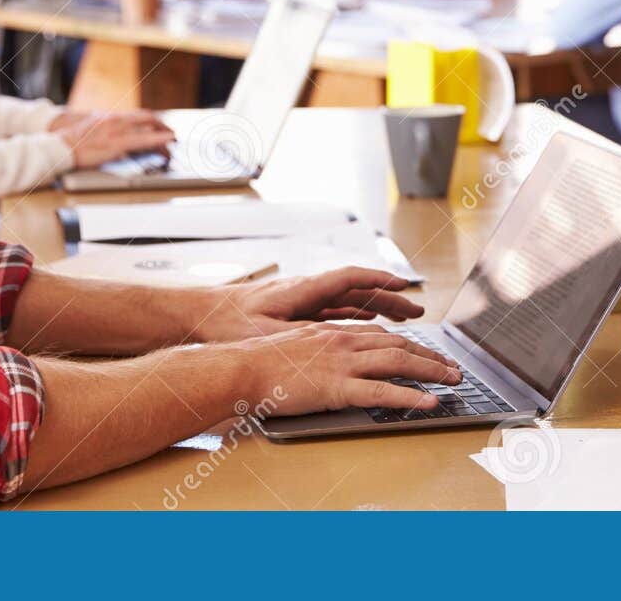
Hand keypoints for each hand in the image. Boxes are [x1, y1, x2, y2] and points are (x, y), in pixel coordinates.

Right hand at [49, 109, 174, 167]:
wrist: (61, 146)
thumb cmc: (74, 141)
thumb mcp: (93, 128)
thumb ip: (107, 128)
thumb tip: (118, 134)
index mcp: (112, 117)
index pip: (139, 115)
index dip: (153, 121)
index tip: (162, 127)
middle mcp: (117, 120)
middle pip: (147, 118)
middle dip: (162, 126)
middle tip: (172, 136)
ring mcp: (117, 131)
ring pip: (148, 128)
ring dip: (163, 135)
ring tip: (174, 140)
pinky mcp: (116, 144)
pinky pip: (142, 140)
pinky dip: (157, 139)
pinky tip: (166, 141)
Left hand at [196, 266, 425, 341]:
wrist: (201, 315)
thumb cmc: (228, 323)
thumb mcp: (266, 333)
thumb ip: (301, 334)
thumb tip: (332, 340)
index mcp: (304, 290)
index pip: (350, 279)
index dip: (381, 282)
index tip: (406, 286)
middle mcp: (308, 290)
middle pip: (357, 290)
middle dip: (390, 298)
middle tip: (418, 311)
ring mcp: (303, 300)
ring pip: (349, 300)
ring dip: (378, 307)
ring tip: (405, 318)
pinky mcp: (296, 312)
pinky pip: (336, 310)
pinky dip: (358, 315)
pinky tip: (370, 325)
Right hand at [229, 323, 460, 414]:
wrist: (240, 368)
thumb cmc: (258, 363)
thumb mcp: (294, 349)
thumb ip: (316, 353)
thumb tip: (325, 366)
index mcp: (333, 333)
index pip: (380, 334)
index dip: (408, 343)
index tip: (425, 352)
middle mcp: (343, 341)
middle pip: (398, 344)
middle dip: (430, 356)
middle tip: (452, 367)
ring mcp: (342, 363)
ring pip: (399, 361)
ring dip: (431, 371)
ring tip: (454, 380)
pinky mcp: (338, 387)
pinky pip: (382, 392)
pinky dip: (410, 397)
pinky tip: (429, 403)